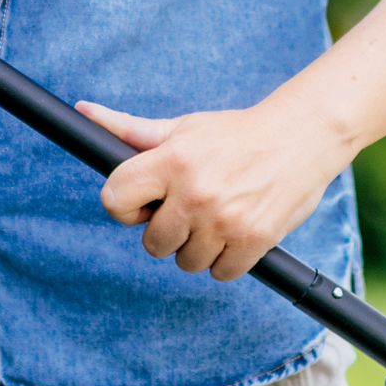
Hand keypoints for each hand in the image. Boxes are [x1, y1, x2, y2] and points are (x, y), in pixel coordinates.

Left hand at [73, 93, 352, 282]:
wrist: (301, 137)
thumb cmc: (234, 134)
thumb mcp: (182, 128)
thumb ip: (130, 130)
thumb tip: (83, 110)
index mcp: (172, 160)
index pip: (114, 199)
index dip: (125, 206)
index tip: (144, 203)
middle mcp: (195, 192)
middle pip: (152, 243)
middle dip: (167, 230)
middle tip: (189, 207)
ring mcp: (224, 221)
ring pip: (186, 262)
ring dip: (198, 247)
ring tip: (216, 216)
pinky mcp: (253, 242)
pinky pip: (220, 274)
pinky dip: (227, 259)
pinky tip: (236, 230)